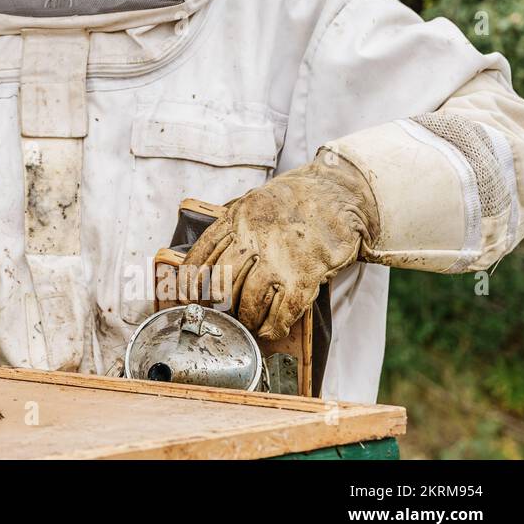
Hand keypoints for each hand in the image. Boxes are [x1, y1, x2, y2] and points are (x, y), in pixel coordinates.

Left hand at [180, 157, 379, 340]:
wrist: (338, 194)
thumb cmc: (295, 200)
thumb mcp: (253, 201)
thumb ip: (232, 224)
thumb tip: (211, 252)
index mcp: (238, 219)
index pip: (203, 254)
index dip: (191, 280)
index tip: (186, 295)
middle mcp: (254, 239)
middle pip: (222, 281)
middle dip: (218, 303)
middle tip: (220, 312)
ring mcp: (279, 259)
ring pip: (248, 299)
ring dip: (245, 317)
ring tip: (247, 322)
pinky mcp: (305, 275)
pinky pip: (283, 310)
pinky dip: (273, 325)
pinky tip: (269, 330)